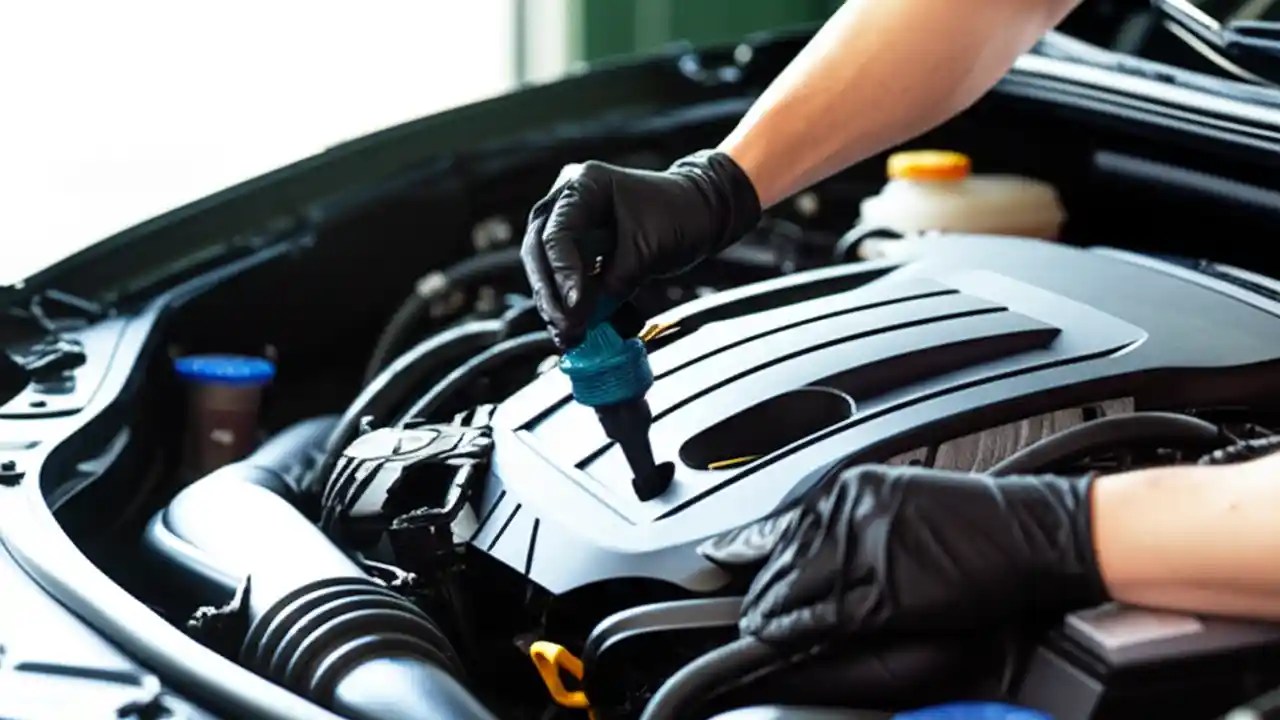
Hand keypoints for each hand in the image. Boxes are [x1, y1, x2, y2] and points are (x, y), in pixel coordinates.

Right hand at [520, 150, 759, 347]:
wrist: (701, 210)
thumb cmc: (681, 217)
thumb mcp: (648, 250)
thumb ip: (613, 282)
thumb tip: (581, 317)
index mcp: (584, 184)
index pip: (557, 232)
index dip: (563, 273)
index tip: (576, 307)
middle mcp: (567, 197)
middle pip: (538, 249)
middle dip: (549, 293)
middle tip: (565, 328)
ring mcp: (569, 218)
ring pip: (544, 264)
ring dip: (554, 302)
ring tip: (567, 336)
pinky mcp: (578, 242)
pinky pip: (562, 273)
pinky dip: (568, 300)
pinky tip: (574, 328)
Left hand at [699, 463, 1107, 649]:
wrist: (1032, 534)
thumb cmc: (979, 523)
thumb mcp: (901, 501)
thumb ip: (850, 521)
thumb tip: (807, 544)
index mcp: (853, 488)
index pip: (786, 524)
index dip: (753, 550)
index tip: (726, 560)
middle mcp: (850, 510)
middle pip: (784, 557)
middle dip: (762, 587)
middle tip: (745, 608)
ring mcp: (865, 548)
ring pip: (795, 587)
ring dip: (770, 611)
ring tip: (756, 626)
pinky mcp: (883, 588)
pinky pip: (822, 614)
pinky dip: (794, 628)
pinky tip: (779, 636)